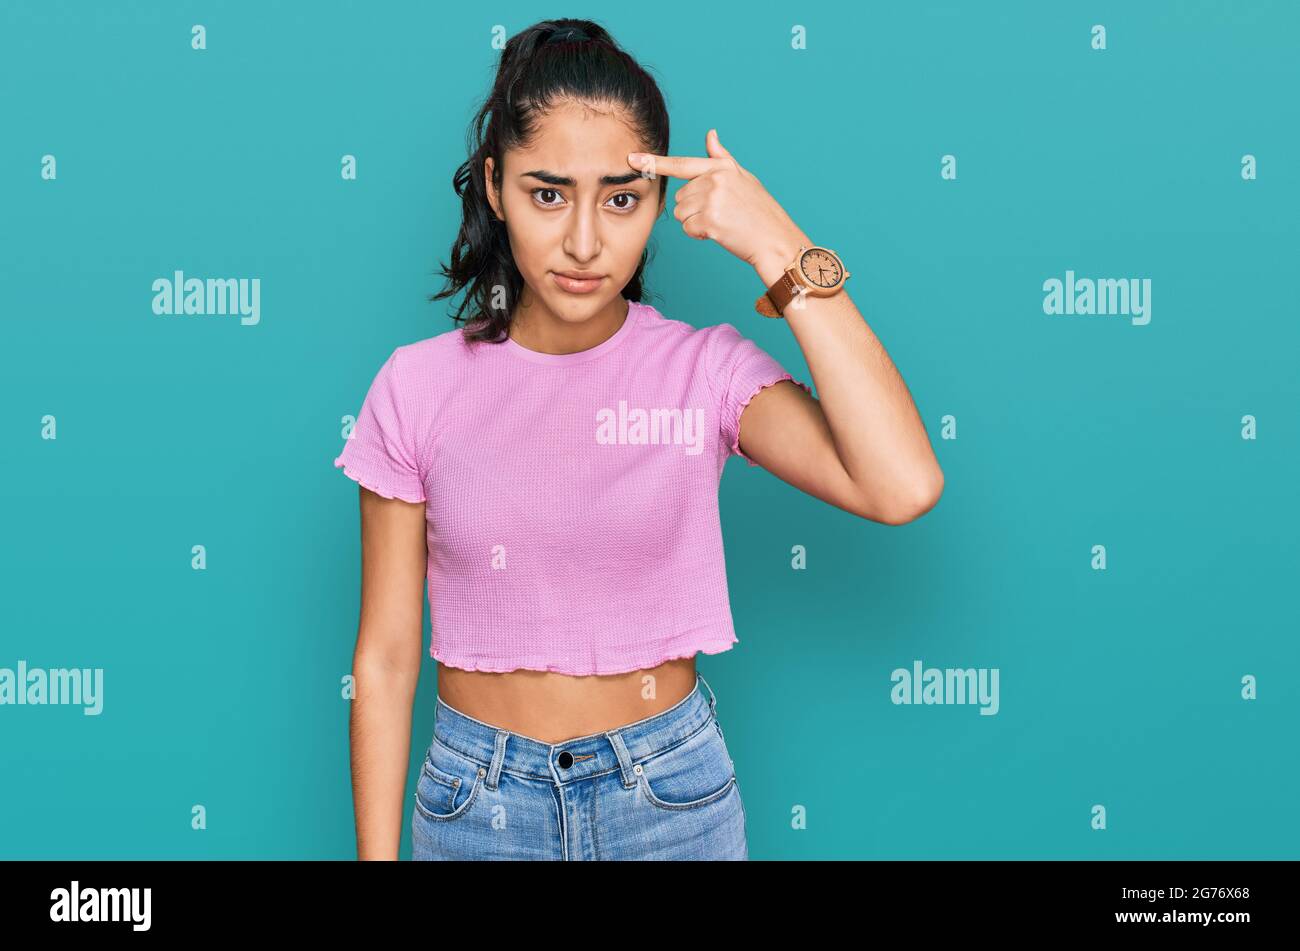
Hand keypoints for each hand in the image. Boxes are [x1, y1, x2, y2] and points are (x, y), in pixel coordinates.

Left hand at [628, 129, 807, 272]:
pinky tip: (720, 234)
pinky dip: (700, 235)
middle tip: (721, 215)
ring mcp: (712, 199)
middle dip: (694, 209)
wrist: (776, 240)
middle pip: (680, 197)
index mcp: (722, 168)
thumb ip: (722, 158)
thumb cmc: (761, 213)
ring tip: (722, 224)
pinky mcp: (710, 220)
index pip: (681, 163)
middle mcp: (715, 180)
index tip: (631, 159)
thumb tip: (710, 133)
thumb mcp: (744, 178)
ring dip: (695, 223)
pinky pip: (688, 229)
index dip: (654, 162)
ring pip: (681, 214)